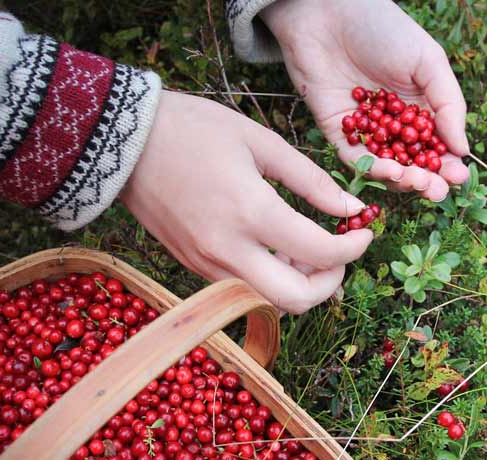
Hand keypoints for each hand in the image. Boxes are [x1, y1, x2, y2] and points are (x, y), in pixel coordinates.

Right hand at [121, 91, 372, 313]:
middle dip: (330, 284)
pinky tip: (275, 248)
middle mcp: (228, 250)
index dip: (353, 248)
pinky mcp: (193, 266)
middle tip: (339, 255)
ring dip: (299, 284)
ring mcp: (207, 264)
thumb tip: (349, 208)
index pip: (320, 253)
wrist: (122, 141)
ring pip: (268, 301)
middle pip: (296, 300)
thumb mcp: (259, 142)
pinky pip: (243, 289)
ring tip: (306, 247)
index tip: (364, 231)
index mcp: (251, 212)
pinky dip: (270, 279)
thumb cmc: (192, 130)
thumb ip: (310, 180)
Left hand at [261, 0, 469, 201]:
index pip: (438, 146)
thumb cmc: (384, 29)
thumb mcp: (429, 62)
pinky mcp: (338, 132)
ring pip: (386, 167)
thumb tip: (463, 150)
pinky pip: (356, 158)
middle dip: (427, 180)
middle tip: (437, 190)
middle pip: (413, 163)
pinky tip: (389, 170)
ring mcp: (367, 130)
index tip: (458, 177)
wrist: (329, 13)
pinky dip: (372, 168)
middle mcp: (395, 124)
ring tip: (415, 181)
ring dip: (402, 179)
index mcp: (421, 108)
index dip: (448, 165)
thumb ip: (449, 105)